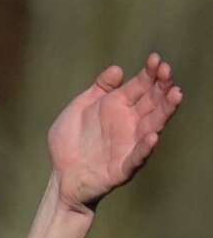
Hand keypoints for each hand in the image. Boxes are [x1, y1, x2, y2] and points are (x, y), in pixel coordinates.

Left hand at [48, 53, 182, 212]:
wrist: (62, 177)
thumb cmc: (71, 142)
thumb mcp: (78, 109)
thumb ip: (98, 89)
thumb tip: (118, 69)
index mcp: (117, 107)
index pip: (140, 86)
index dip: (149, 73)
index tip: (155, 59)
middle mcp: (128, 123)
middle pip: (152, 102)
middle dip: (162, 86)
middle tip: (167, 71)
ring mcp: (128, 144)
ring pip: (153, 126)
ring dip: (165, 111)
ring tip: (175, 94)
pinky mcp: (122, 167)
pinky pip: (136, 157)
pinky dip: (145, 147)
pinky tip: (152, 136)